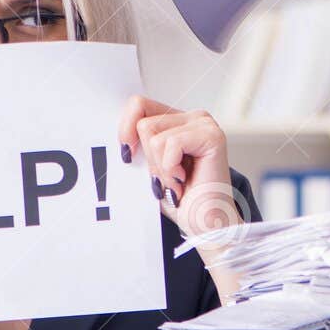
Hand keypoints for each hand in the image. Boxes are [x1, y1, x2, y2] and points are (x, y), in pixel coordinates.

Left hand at [118, 96, 245, 237]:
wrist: (204, 225)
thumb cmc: (179, 200)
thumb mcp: (148, 168)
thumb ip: (137, 146)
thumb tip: (117, 136)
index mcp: (176, 120)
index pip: (138, 104)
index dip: (125, 129)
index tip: (128, 157)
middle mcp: (192, 117)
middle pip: (144, 123)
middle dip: (148, 160)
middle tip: (166, 179)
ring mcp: (204, 124)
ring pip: (154, 136)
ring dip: (161, 169)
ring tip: (177, 182)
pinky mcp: (212, 136)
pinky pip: (171, 144)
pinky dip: (171, 170)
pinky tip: (184, 181)